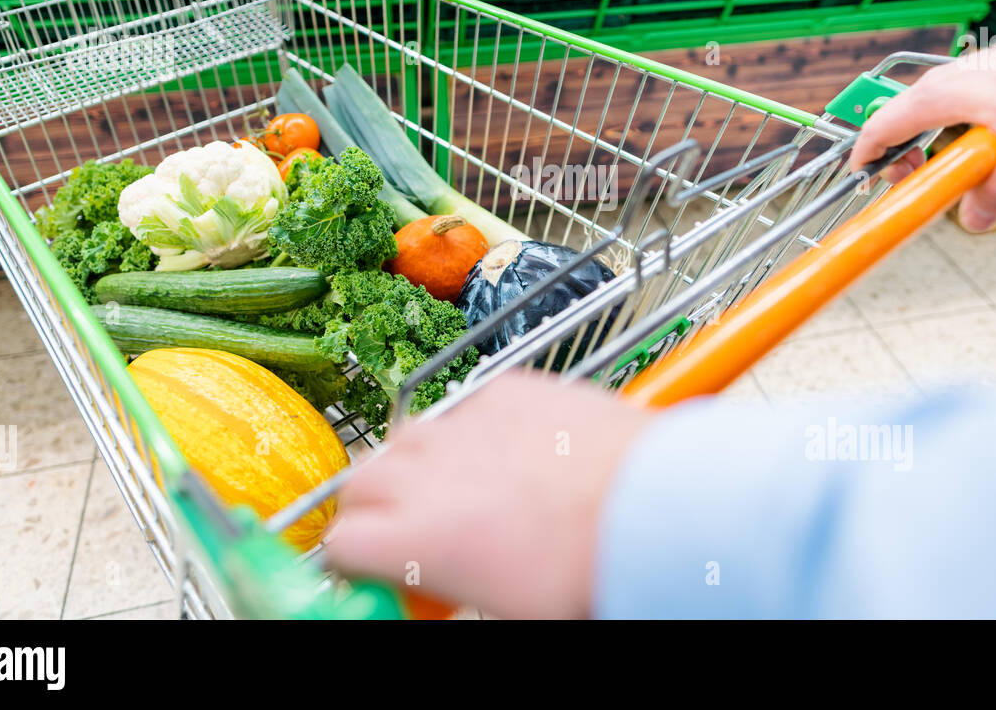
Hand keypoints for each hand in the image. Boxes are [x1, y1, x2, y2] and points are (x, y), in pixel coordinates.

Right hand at [324, 372, 654, 618]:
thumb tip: (439, 588)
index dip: (353, 557)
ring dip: (419, 462)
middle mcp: (430, 472)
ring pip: (409, 434)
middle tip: (407, 529)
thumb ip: (451, 587)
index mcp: (418, 538)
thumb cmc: (591, 567)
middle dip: (374, 506)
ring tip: (460, 487)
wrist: (655, 508)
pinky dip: (478, 427)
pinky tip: (514, 450)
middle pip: (361, 480)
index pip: (340, 542)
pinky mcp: (509, 388)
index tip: (372, 567)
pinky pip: (469, 404)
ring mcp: (468, 422)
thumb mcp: (505, 607)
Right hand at [848, 29, 995, 231]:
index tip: (863, 182)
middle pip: (893, 122)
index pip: (879, 128)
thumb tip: (974, 222)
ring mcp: (957, 78)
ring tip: (935, 170)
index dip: (865, 158)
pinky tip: (962, 151)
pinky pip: (938, 109)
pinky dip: (934, 133)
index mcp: (938, 96)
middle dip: (891, 158)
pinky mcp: (976, 80)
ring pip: (915, 115)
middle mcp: (940, 83)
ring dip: (914, 146)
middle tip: (909, 185)